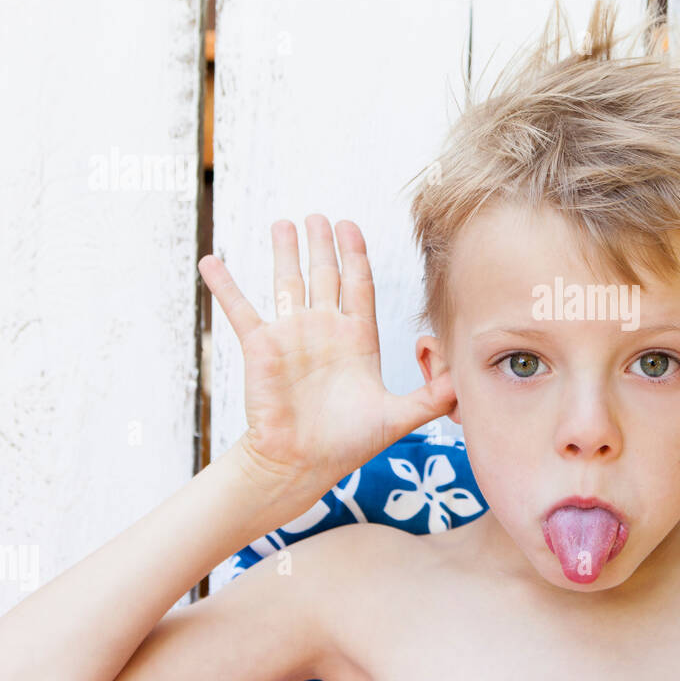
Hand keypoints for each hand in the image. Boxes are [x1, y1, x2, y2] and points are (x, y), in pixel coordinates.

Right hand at [199, 215, 456, 491]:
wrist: (302, 464)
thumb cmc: (348, 444)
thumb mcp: (401, 416)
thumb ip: (433, 395)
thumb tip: (467, 379)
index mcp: (357, 339)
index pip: (359, 286)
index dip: (356, 255)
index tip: (351, 226)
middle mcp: (324, 330)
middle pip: (326, 275)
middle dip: (324, 244)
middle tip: (320, 216)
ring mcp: (292, 335)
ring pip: (289, 281)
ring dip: (285, 251)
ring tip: (284, 222)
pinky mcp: (261, 347)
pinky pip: (239, 309)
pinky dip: (225, 285)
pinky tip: (212, 260)